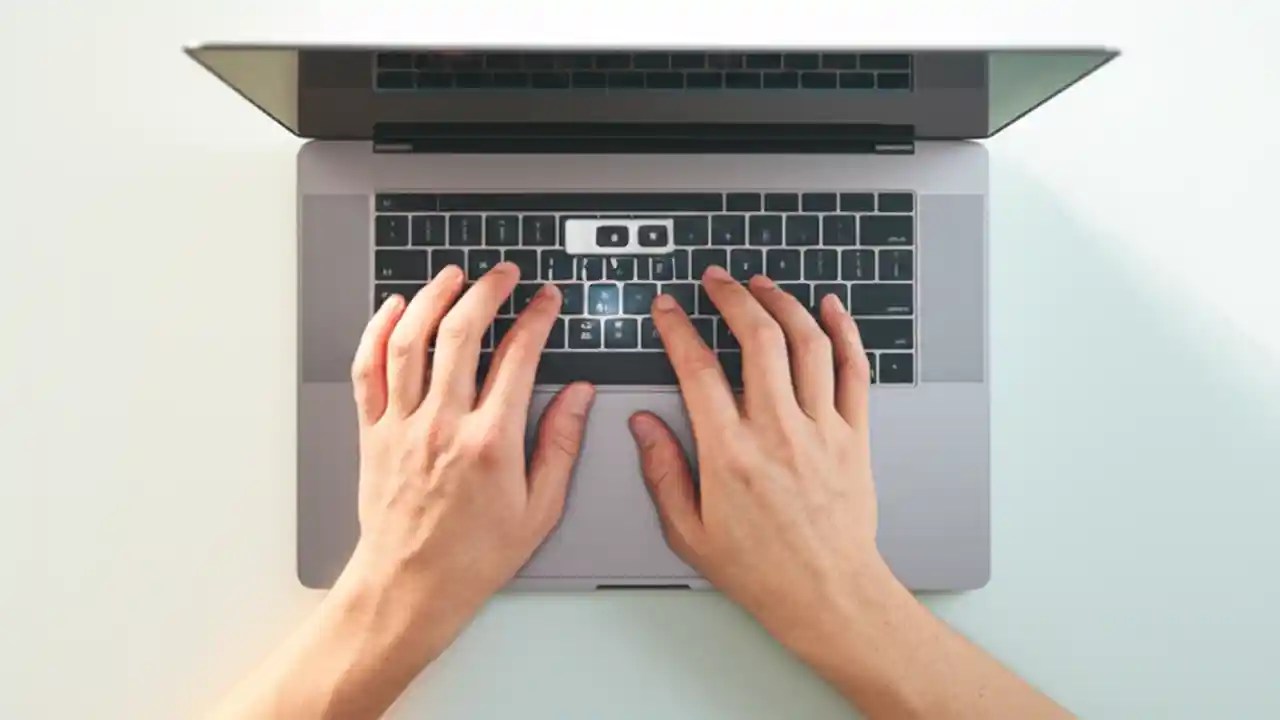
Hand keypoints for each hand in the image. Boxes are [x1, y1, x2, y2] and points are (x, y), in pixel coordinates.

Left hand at [345, 262, 594, 650]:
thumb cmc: (474, 555)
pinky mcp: (372, 432)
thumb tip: (579, 396)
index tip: (546, 301)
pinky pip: (367, 369)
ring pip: (411, 341)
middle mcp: (443, 425)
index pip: (519, 357)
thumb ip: (561, 444)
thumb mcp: (540, 508)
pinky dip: (378, 332)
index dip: (537, 318)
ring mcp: (403, 425)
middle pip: (462, 333)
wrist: (411, 585)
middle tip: (503, 275)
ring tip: (453, 276)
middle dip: (487, 291)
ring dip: (433, 298)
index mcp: (490, 442)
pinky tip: (395, 309)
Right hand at [629, 266, 888, 658]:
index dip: (678, 328)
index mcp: (731, 454)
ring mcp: (822, 429)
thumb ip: (662, 471)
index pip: (697, 370)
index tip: (667, 308)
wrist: (828, 594)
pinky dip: (843, 331)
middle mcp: (778, 432)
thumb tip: (642, 425)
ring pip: (807, 344)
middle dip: (732, 297)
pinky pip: (854, 370)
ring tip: (761, 284)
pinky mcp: (854, 435)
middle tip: (716, 280)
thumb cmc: (761, 570)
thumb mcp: (689, 532)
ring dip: (782, 303)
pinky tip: (829, 307)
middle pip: (757, 339)